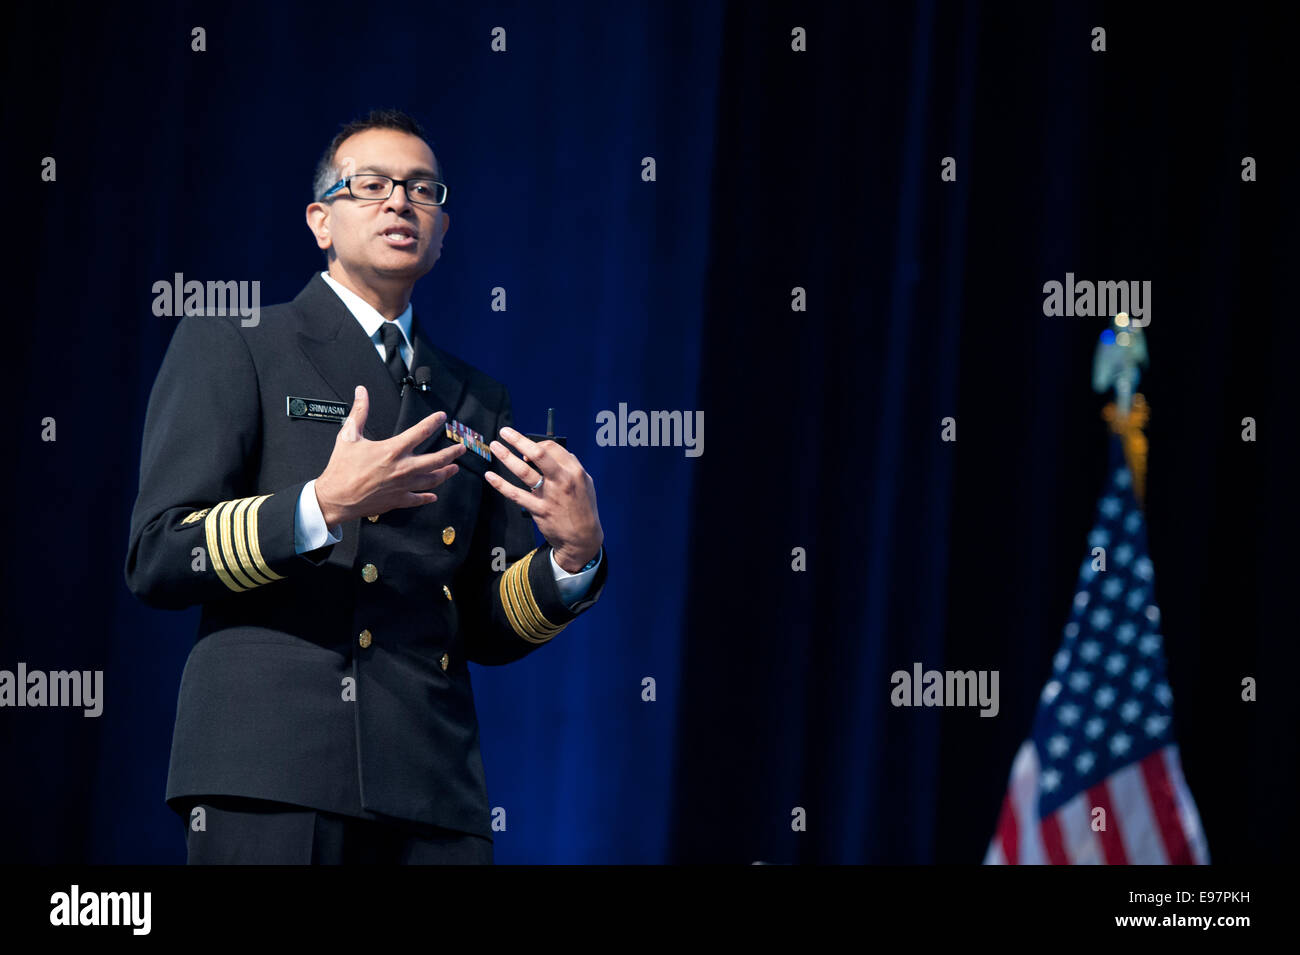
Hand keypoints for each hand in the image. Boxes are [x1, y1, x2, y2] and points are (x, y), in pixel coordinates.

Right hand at [314, 385, 466, 525]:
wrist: (335, 498)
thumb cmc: (341, 468)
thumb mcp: (348, 436)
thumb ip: (359, 412)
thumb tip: (361, 392)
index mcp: (392, 450)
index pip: (421, 432)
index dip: (434, 422)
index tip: (442, 417)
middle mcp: (402, 468)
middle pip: (436, 459)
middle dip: (452, 453)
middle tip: (461, 448)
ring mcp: (402, 486)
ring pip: (432, 479)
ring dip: (446, 473)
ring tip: (454, 468)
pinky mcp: (398, 500)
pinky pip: (418, 499)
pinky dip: (428, 496)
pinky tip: (434, 495)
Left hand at [485, 426, 602, 572]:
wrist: (582, 538)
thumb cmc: (583, 508)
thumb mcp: (586, 483)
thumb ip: (571, 466)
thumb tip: (556, 452)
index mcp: (574, 471)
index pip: (551, 448)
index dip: (535, 444)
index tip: (525, 448)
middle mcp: (561, 480)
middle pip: (538, 454)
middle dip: (519, 440)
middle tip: (505, 432)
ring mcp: (549, 495)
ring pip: (524, 472)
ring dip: (506, 457)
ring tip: (494, 446)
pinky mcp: (538, 510)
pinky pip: (515, 494)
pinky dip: (501, 484)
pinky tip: (490, 476)